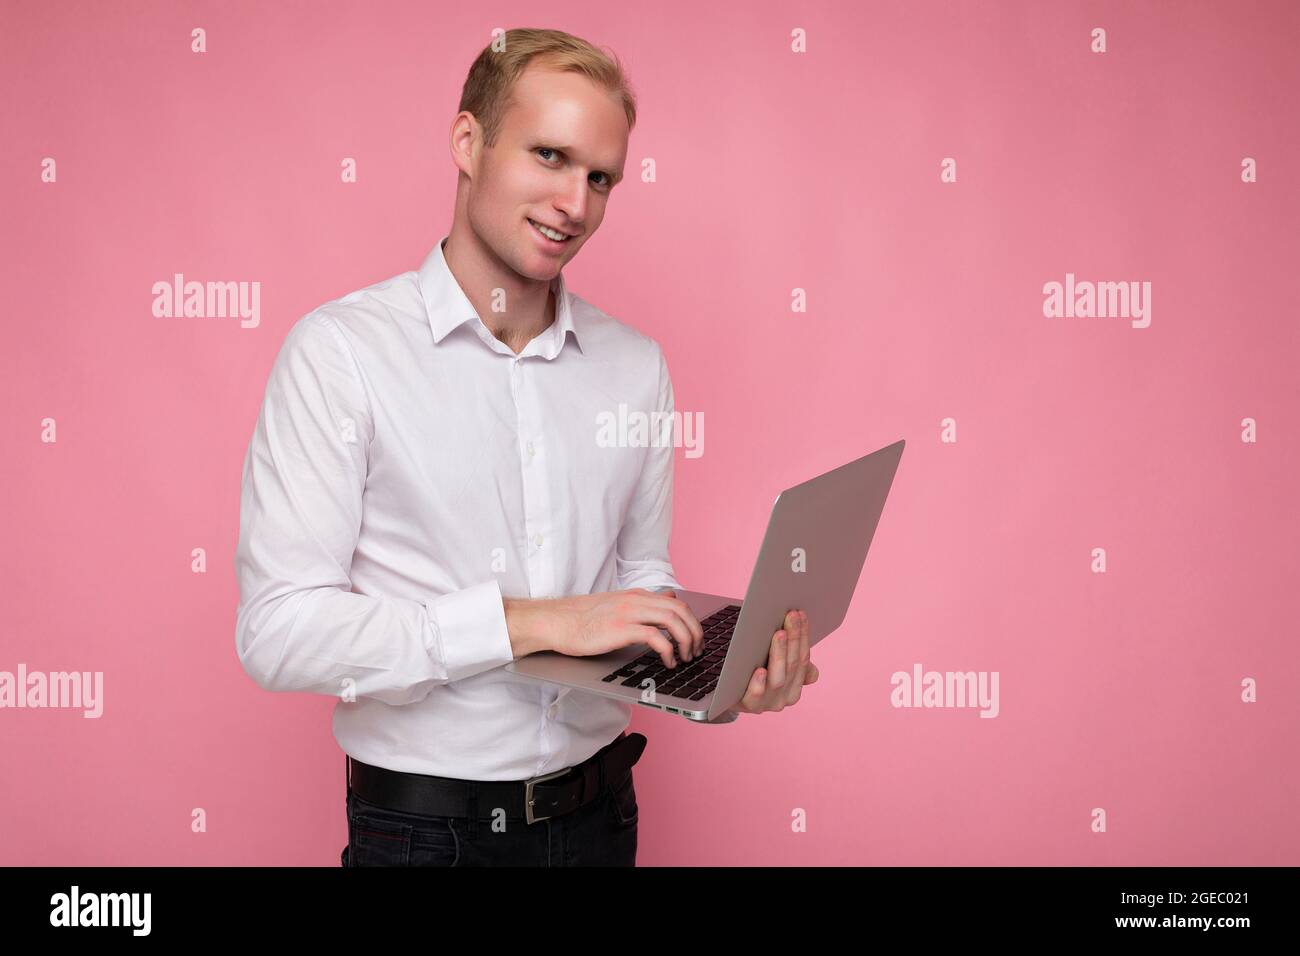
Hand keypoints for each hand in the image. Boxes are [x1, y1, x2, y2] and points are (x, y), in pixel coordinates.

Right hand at [503, 588, 702, 668]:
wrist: (556, 621)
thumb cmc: (582, 619)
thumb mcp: (617, 604)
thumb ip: (643, 603)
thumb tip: (669, 597)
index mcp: (637, 595)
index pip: (678, 603)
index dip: (693, 622)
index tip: (697, 639)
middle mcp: (637, 600)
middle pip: (681, 610)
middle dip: (696, 632)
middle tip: (697, 651)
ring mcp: (629, 613)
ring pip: (673, 621)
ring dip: (686, 641)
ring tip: (685, 658)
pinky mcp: (621, 629)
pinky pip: (656, 637)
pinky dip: (669, 651)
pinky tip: (668, 662)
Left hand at [724, 609, 818, 716]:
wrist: (728, 694)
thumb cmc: (754, 674)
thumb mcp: (775, 667)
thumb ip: (792, 663)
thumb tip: (813, 673)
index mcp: (796, 685)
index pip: (803, 658)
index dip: (803, 636)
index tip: (800, 614)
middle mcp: (786, 697)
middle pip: (792, 665)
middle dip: (793, 638)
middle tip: (790, 616)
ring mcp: (768, 703)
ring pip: (778, 679)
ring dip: (780, 655)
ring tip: (779, 634)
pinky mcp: (749, 707)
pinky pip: (756, 696)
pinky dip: (759, 683)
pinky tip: (759, 670)